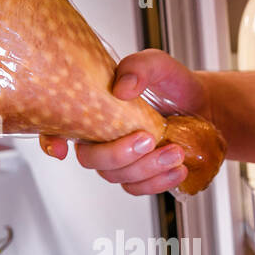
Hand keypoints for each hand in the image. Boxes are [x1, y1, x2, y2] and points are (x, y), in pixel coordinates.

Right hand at [40, 50, 210, 195]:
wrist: (203, 106)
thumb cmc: (173, 84)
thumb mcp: (159, 65)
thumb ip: (140, 67)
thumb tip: (122, 88)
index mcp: (94, 109)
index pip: (58, 126)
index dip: (51, 141)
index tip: (61, 149)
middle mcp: (101, 138)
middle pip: (90, 159)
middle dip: (117, 154)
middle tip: (147, 139)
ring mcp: (119, 161)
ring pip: (116, 176)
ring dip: (146, 168)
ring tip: (175, 151)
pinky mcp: (139, 177)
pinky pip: (138, 189)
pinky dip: (159, 182)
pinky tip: (178, 168)